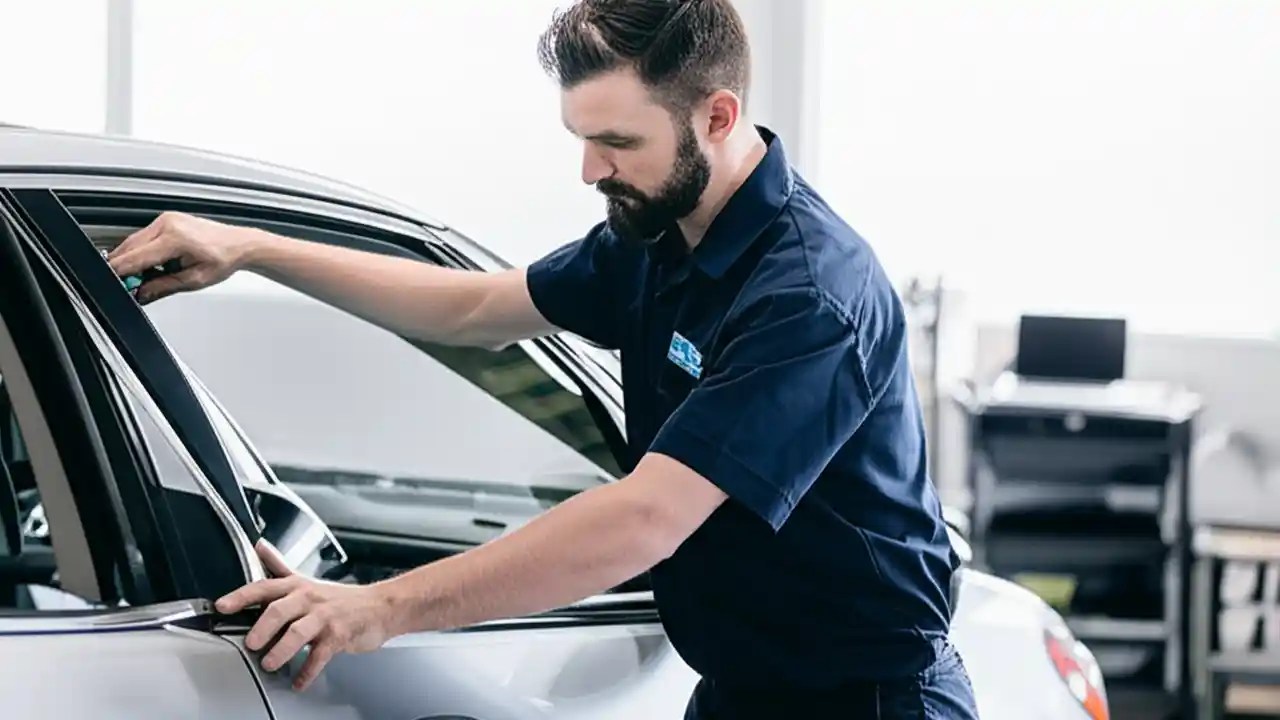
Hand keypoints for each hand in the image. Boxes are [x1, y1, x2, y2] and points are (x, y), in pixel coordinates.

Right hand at [107, 211, 262, 303]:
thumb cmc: (223, 259)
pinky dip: (143, 251)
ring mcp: (166, 219)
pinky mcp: (166, 219)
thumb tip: (140, 294)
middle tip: (127, 285)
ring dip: (133, 259)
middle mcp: (168, 224)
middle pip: (130, 247)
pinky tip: (152, 264)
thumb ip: (163, 287)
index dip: (120, 272)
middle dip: (124, 267)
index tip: (111, 283)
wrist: (239, 244)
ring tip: (145, 277)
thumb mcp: (194, 280)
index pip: (137, 257)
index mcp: (175, 238)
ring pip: (135, 241)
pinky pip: (145, 236)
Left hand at [216, 540, 397, 690]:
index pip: (265, 587)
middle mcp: (308, 599)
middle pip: (280, 609)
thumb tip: (259, 546)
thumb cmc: (339, 598)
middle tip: (251, 643)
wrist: (379, 606)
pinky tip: (300, 680)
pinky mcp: (339, 636)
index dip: (242, 596)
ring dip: (282, 650)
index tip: (222, 606)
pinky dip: (309, 670)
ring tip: (270, 663)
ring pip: (299, 632)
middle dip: (263, 627)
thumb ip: (279, 566)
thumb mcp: (306, 580)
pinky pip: (321, 655)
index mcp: (297, 586)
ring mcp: (325, 617)